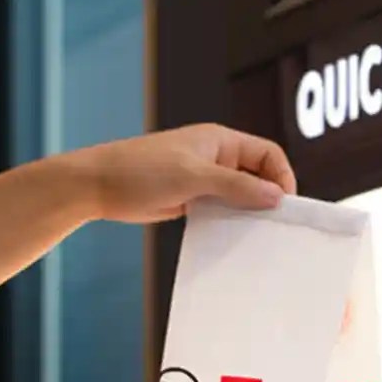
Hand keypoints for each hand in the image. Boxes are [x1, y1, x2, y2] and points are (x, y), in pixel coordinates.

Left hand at [58, 124, 297, 223]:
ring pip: (239, 196)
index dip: (281, 177)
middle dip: (267, 198)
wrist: (98, 186)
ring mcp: (202, 180)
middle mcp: (215, 158)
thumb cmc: (141, 171)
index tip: (283, 206)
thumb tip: (275, 196)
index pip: (267, 154)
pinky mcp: (190, 200)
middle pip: (257, 176)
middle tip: (273, 226)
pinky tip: (230, 240)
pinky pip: (220, 211)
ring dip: (247, 214)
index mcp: (220, 141)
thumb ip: (236, 185)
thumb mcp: (193, 176)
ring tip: (254, 236)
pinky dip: (228, 223)